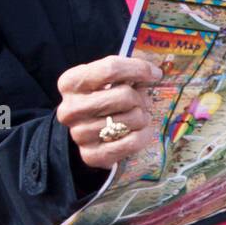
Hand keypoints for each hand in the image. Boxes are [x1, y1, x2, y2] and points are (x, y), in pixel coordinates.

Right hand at [57, 53, 161, 170]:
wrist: (86, 133)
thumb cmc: (101, 99)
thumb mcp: (105, 80)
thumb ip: (125, 73)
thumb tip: (153, 73)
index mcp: (70, 83)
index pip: (110, 69)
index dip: (139, 69)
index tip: (155, 74)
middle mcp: (69, 109)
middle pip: (124, 96)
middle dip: (141, 98)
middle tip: (143, 102)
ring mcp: (79, 134)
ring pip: (132, 119)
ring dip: (143, 117)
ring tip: (137, 117)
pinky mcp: (91, 155)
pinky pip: (132, 142)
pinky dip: (144, 135)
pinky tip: (141, 131)